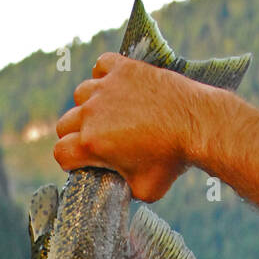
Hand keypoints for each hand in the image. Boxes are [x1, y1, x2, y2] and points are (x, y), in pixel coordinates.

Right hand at [53, 53, 201, 200]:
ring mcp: (107, 87)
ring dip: (89, 106)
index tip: (85, 163)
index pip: (61, 153)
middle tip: (98, 142)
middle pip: (64, 124)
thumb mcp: (143, 191)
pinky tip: (117, 88)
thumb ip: (121, 186)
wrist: (198, 125)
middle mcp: (93, 112)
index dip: (70, 162)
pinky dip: (105, 76)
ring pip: (81, 95)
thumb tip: (117, 184)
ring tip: (109, 114)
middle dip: (76, 136)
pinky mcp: (124, 69)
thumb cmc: (171, 161)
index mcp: (92, 143)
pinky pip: (101, 66)